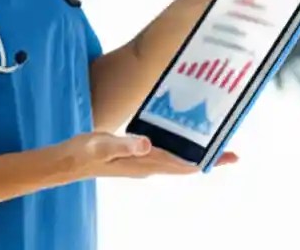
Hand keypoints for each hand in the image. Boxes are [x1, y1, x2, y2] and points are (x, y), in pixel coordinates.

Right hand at [59, 132, 237, 179]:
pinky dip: (178, 143)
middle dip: (209, 157)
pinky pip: (165, 150)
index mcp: (145, 162)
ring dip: (194, 150)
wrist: (68, 161)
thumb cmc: (84, 153)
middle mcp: (149, 164)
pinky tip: (181, 132)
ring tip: (213, 137)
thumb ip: (125, 144)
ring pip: (177, 157)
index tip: (230, 156)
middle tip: (231, 149)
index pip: (184, 165)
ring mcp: (143, 160)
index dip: (207, 161)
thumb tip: (147, 143)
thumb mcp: (103, 145)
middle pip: (187, 164)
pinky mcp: (137, 153)